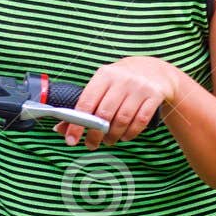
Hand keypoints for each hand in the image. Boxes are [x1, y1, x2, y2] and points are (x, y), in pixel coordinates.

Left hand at [54, 56, 183, 147]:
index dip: (77, 125)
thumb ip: (84, 106)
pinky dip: (130, 133)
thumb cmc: (121, 82)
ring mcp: (139, 87)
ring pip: (122, 120)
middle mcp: (122, 78)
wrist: (156, 71)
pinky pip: (140, 121)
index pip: (86, 103)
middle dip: (95, 135)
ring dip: (113, 136)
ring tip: (108, 141)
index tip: (71, 141)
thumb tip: (60, 129)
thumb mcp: (103, 86)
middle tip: (91, 144)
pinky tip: (124, 136)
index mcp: (104, 74)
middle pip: (104, 114)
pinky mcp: (154, 95)